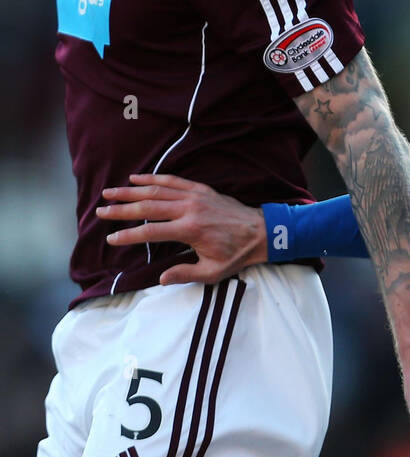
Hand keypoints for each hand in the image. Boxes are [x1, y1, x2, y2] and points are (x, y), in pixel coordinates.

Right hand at [96, 173, 267, 284]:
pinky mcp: (200, 189)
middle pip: (148, 207)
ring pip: (157, 190)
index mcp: (190, 230)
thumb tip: (160, 278)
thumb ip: (185, 274)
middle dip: (122, 209)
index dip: (129, 235)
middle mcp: (189, 209)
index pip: (151, 232)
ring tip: (110, 191)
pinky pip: (173, 180)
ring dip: (131, 190)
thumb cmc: (236, 254)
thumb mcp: (213, 272)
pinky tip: (137, 177)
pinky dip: (153, 177)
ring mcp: (194, 196)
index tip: (111, 237)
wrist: (260, 231)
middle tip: (101, 211)